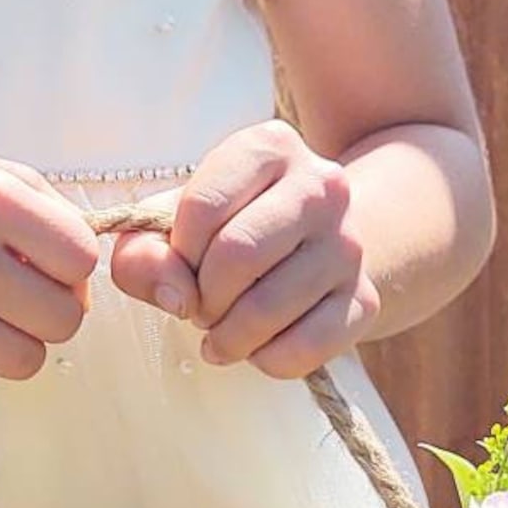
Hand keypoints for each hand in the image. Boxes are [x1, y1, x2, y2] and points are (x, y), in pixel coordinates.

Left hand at [108, 122, 379, 378]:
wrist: (313, 246)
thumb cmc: (226, 230)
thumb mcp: (171, 224)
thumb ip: (142, 252)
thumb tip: (175, 295)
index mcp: (269, 147)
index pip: (203, 207)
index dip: (178, 253)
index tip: (183, 265)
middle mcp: (321, 185)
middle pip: (238, 255)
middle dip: (202, 297)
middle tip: (200, 306)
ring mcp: (348, 244)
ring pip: (268, 309)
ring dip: (228, 336)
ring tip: (223, 330)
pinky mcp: (364, 299)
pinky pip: (304, 347)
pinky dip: (266, 361)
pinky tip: (258, 347)